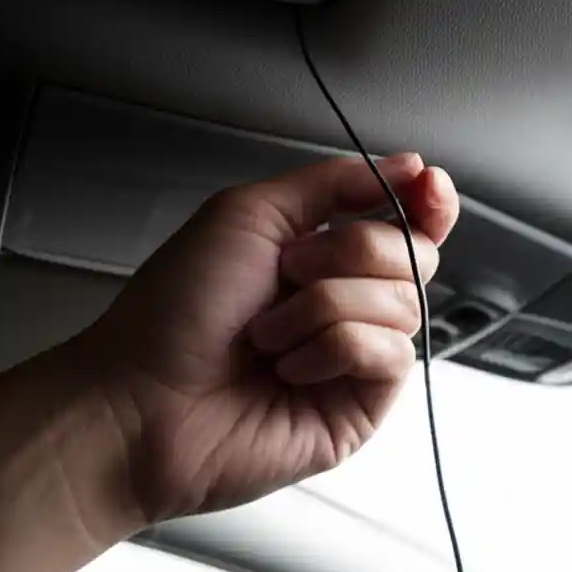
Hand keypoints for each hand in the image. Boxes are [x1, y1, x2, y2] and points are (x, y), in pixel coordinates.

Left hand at [71, 153, 458, 527]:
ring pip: (403, 303)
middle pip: (415, 255)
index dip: (429, 202)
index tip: (424, 184)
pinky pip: (392, 353)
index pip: (408, 223)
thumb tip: (409, 167)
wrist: (143, 400)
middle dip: (351, 252)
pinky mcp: (365, 404)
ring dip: (324, 307)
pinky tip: (290, 368)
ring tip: (269, 335)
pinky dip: (334, 348)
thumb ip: (333, 183)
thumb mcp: (249, 214)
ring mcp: (360, 355)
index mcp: (325, 254)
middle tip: (289, 271)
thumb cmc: (174, 314)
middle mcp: (349, 302)